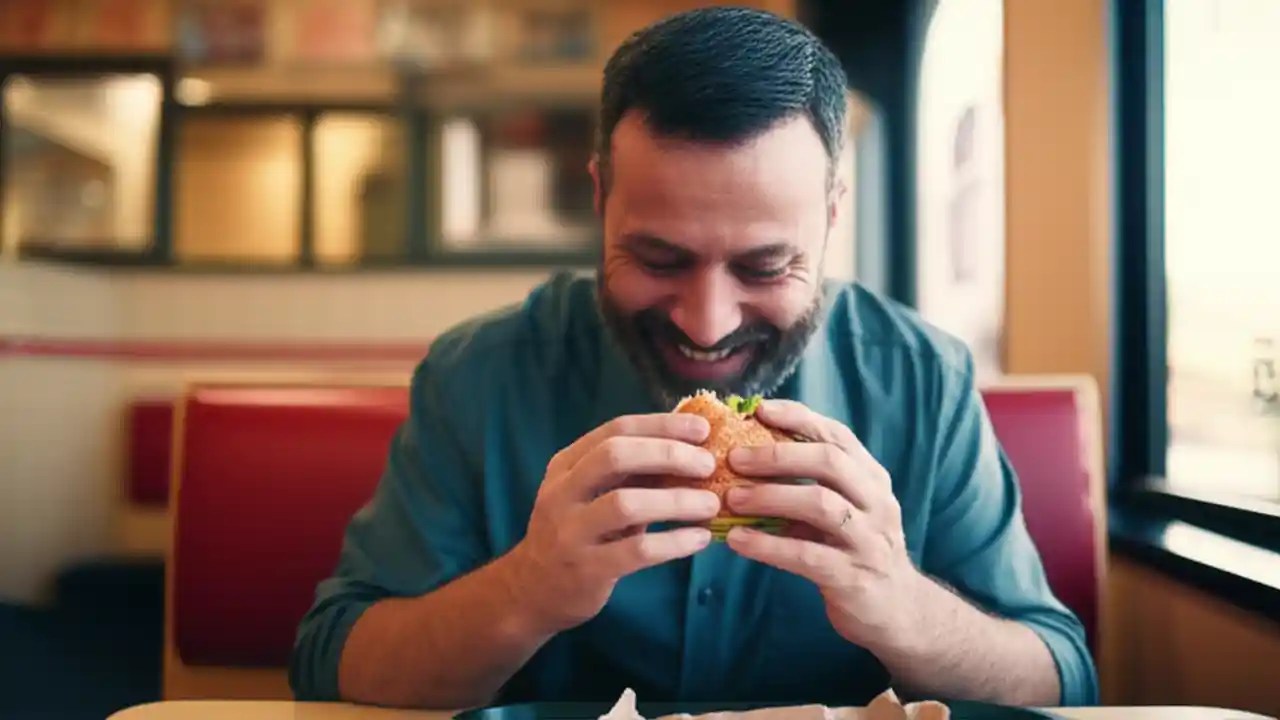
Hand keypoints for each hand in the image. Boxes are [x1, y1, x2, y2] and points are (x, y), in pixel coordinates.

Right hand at [508, 413, 720, 634]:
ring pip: (626, 504)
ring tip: (711, 504)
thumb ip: (630, 472)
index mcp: (567, 465)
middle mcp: (563, 492)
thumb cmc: (578, 533)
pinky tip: (700, 539)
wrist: (533, 591)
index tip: (701, 430)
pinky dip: (674, 542)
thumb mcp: (593, 495)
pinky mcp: (586, 570)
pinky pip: (637, 551)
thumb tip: (692, 448)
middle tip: (708, 465)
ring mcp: (570, 532)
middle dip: (668, 455)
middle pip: (615, 457)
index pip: (615, 430)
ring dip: (676, 501)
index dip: (661, 426)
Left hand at [722, 399, 924, 652]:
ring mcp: (868, 540)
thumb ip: (807, 484)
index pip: (837, 435)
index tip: (759, 410)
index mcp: (871, 478)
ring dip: (770, 496)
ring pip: (820, 505)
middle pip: (829, 462)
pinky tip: (737, 540)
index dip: (798, 419)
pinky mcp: (854, 577)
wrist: (898, 611)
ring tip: (730, 497)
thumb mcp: (841, 510)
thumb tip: (745, 455)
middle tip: (734, 457)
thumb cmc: (854, 550)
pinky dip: (768, 545)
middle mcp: (876, 502)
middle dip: (777, 455)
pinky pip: (807, 555)